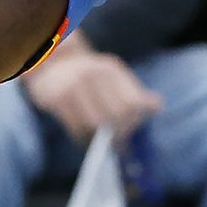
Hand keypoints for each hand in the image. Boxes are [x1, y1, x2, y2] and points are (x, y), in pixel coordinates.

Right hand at [23, 37, 163, 140]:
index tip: (134, 131)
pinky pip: (76, 128)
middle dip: (121, 133)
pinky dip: (83, 139)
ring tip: (101, 144)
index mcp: (112, 69)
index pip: (134, 101)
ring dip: (101, 139)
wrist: (49, 62)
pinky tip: (85, 139)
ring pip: (97, 124)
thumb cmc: (85, 76)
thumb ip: (131, 91)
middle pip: (118, 114)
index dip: (136, 121)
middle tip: (119, 144)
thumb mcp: (109, 74)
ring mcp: (76, 85)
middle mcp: (95, 74)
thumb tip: (157, 106)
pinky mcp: (59, 98)